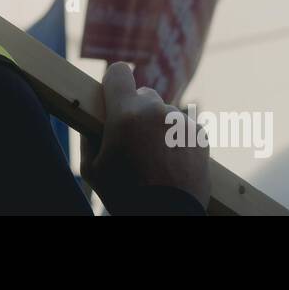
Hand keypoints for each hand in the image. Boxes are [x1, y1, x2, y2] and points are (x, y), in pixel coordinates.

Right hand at [81, 62, 210, 213]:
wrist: (167, 217)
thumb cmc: (125, 195)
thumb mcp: (92, 168)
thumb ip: (89, 136)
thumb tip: (90, 119)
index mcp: (126, 114)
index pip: (118, 72)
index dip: (113, 83)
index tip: (112, 96)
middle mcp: (156, 111)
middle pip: (143, 93)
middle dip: (136, 109)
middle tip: (131, 137)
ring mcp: (181, 122)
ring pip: (164, 112)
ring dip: (157, 124)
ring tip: (153, 155)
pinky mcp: (199, 135)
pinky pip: (182, 126)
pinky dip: (176, 137)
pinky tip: (170, 159)